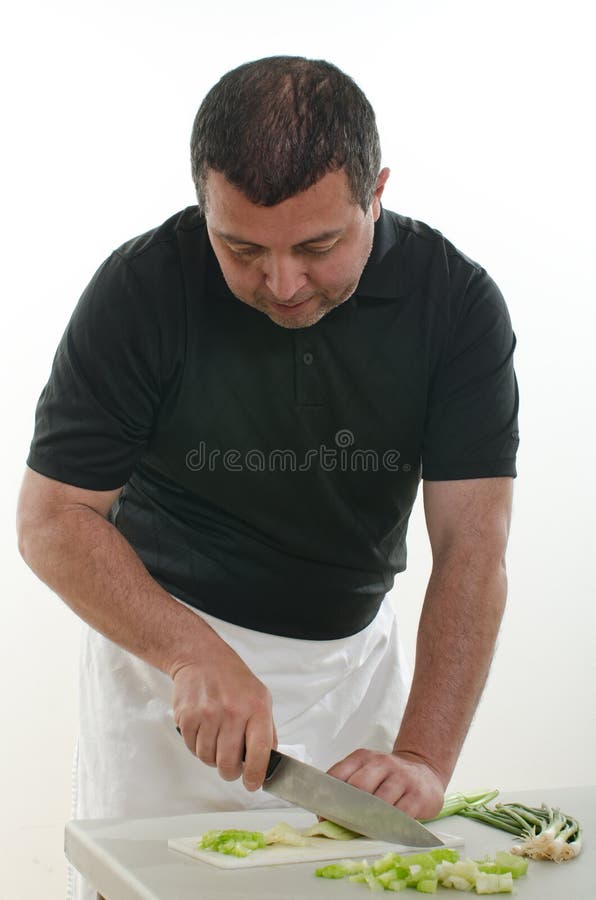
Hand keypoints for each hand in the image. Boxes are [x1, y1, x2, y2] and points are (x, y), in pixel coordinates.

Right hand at [172, 638, 276, 791]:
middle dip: (230, 772)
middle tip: (231, 768)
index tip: (252, 784)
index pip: (259, 752)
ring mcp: (208, 714)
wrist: (203, 659)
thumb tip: (268, 762)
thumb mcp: (262, 698)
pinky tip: (204, 731)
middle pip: (228, 763)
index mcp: (256, 708)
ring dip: (212, 757)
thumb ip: (266, 731)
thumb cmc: (235, 680)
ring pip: (208, 759)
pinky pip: (192, 748)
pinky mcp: (187, 716)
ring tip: (216, 740)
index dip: (255, 775)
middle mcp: (232, 712)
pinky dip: (198, 746)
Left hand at [326, 749, 444, 819]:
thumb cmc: (389, 777)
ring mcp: (402, 777)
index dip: (328, 798)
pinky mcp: (418, 795)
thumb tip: (325, 818)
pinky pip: (401, 814)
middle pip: (359, 786)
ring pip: (380, 801)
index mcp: (363, 757)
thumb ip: (348, 789)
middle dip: (349, 809)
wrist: (424, 771)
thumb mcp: (367, 772)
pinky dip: (391, 826)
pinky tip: (386, 830)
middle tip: (344, 826)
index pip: (338, 774)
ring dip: (370, 820)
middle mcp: (382, 763)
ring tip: (364, 831)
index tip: (323, 816)